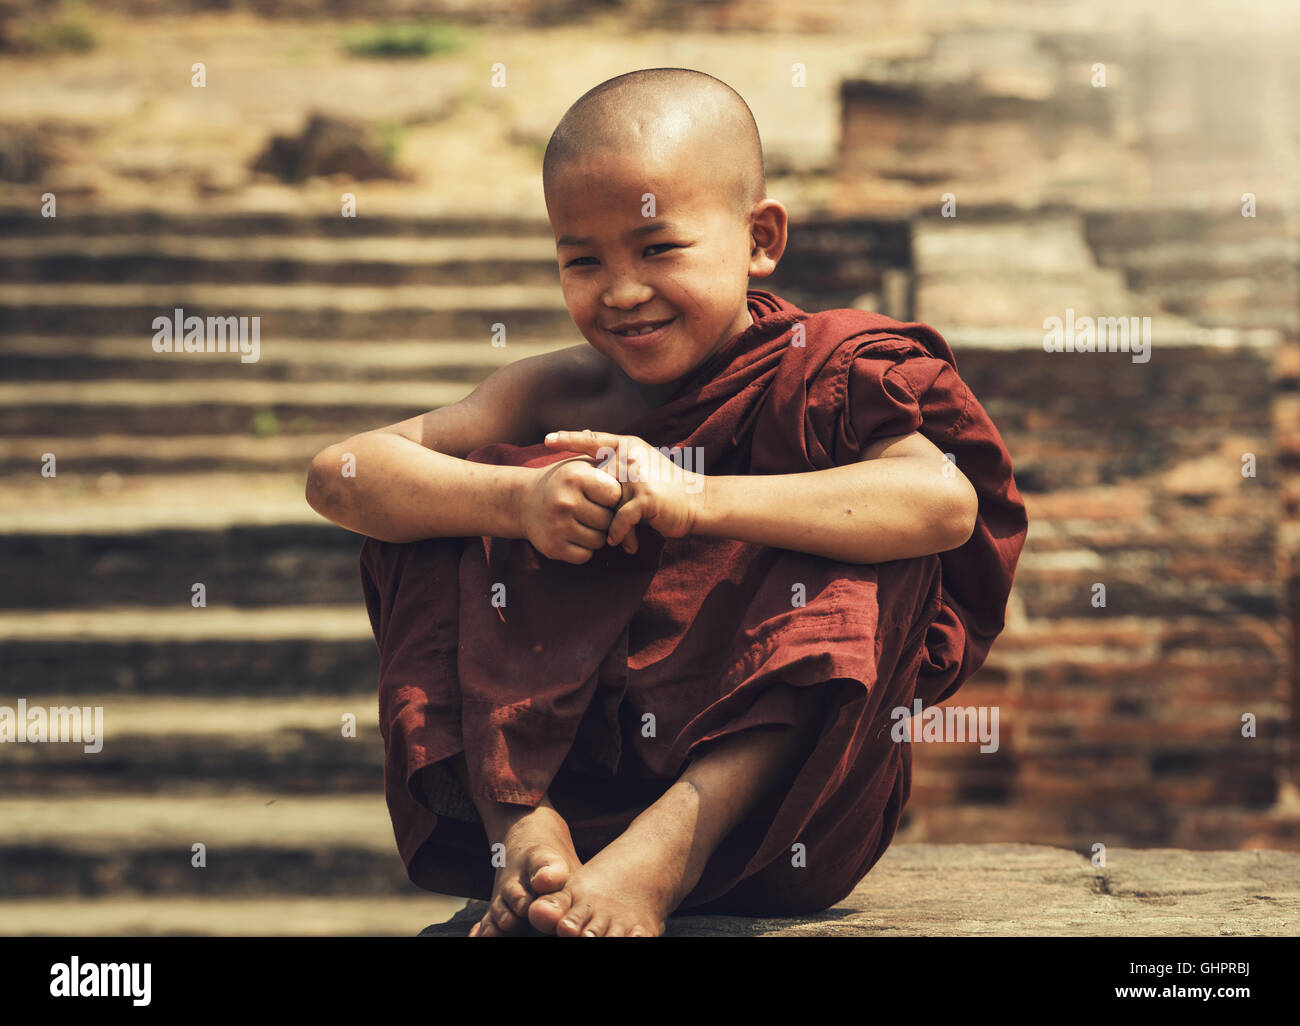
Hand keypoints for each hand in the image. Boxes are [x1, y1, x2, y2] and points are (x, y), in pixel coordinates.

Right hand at [517, 453, 627, 563]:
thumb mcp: (580, 465)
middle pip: (609, 520)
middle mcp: (565, 501)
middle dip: (607, 518)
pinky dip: (585, 548)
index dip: (614, 497)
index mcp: (575, 477)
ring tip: (585, 522)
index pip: (615, 494)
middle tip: (595, 511)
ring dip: (598, 534)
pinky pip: (585, 555)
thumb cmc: (563, 481)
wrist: (523, 501)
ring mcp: (558, 526)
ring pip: (600, 540)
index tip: (605, 496)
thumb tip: (638, 461)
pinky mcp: (553, 547)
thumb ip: (607, 464)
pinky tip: (576, 534)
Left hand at [543, 429, 702, 554]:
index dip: (569, 438)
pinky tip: (621, 543)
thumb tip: (589, 456)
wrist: (699, 502)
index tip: (547, 439)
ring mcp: (636, 476)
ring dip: (611, 524)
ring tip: (617, 539)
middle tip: (597, 520)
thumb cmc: (669, 489)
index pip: (592, 440)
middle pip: (597, 482)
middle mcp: (630, 456)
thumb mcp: (643, 467)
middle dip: (598, 505)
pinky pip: (619, 519)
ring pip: (607, 503)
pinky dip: (619, 533)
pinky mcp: (643, 497)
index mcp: (628, 446)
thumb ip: (620, 464)